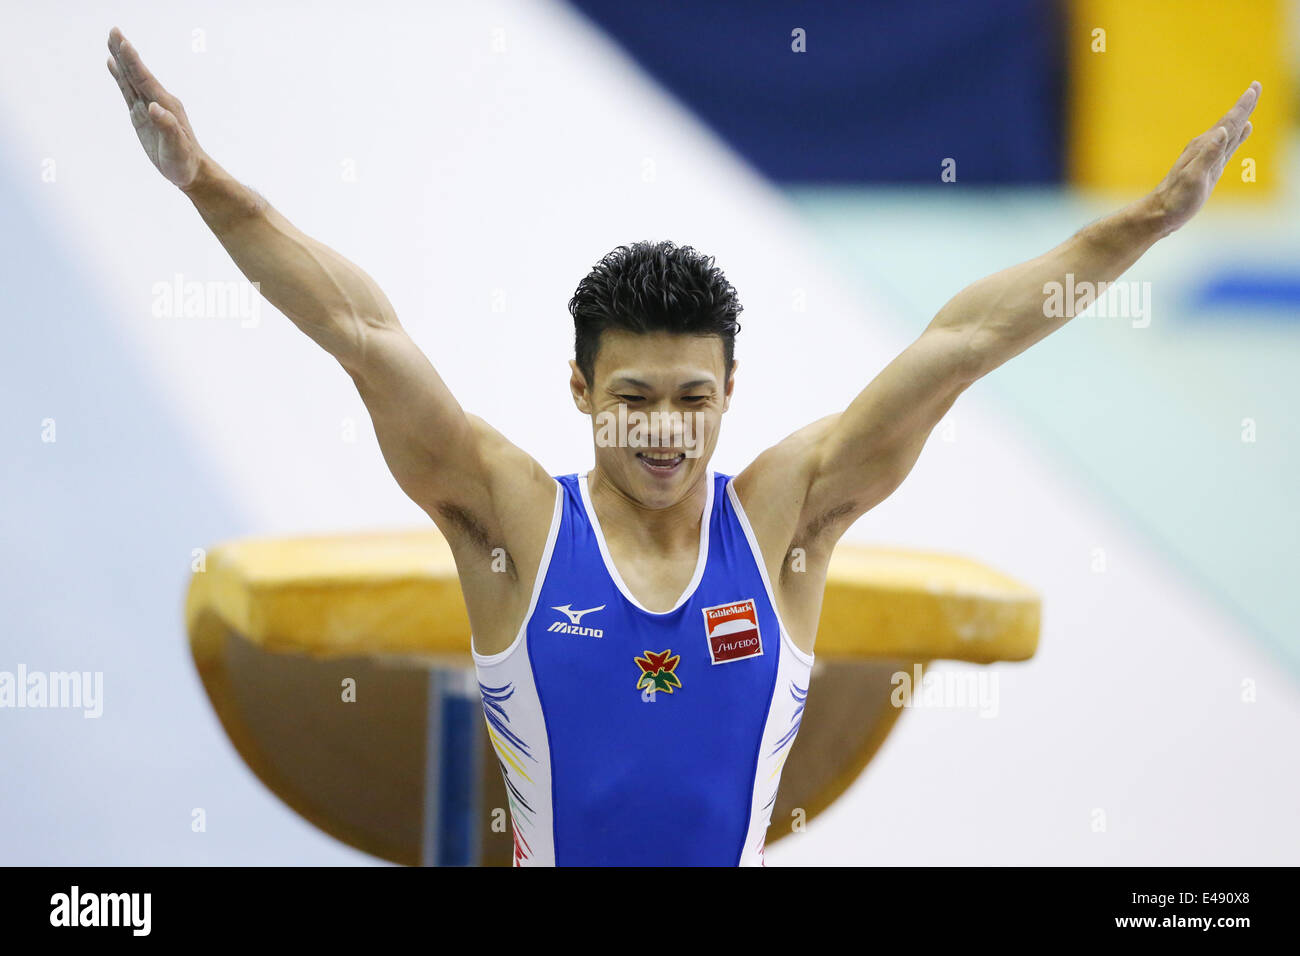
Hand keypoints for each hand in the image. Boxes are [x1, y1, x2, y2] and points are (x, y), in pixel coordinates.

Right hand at [106, 26, 204, 188]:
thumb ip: (168, 126)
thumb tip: (154, 107)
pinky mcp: (141, 115)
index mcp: (165, 106)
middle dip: (125, 53)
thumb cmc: (184, 161)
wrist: (190, 170)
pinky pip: (128, 91)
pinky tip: (113, 66)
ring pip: (131, 79)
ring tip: (112, 41)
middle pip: (137, 73)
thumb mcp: (177, 147)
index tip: (123, 42)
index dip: (133, 61)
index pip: (145, 79)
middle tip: (114, 30)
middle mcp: (157, 101)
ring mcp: (148, 107)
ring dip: (121, 61)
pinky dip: (120, 77)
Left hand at [1150, 81, 1259, 235]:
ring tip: (1249, 106)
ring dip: (1240, 119)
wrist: (1160, 214)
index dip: (1243, 106)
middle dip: (1244, 106)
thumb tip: (1223, 131)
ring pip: (1228, 133)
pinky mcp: (1207, 168)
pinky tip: (1240, 132)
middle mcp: (1204, 148)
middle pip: (1229, 123)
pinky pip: (1225, 147)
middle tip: (1256, 87)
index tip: (1254, 86)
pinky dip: (1236, 137)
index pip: (1229, 122)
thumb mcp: (1194, 177)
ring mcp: (1206, 157)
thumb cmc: (1176, 199)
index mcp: (1204, 147)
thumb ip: (1209, 154)